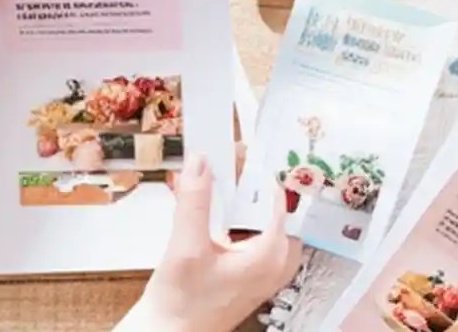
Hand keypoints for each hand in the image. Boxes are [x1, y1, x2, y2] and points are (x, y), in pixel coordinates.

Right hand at [120, 155, 303, 331]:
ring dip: (236, 199)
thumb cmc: (181, 305)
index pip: (277, 198)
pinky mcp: (248, 272)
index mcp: (270, 255)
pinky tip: (206, 206)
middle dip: (246, 182)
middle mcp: (274, 262)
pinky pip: (248, 234)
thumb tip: (201, 163)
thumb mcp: (186, 247)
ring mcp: (263, 269)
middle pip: (270, 206)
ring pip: (258, 219)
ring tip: (215, 178)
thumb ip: (195, 202)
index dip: (258, 171)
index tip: (240, 152)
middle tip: (226, 161)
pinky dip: (230, 217)